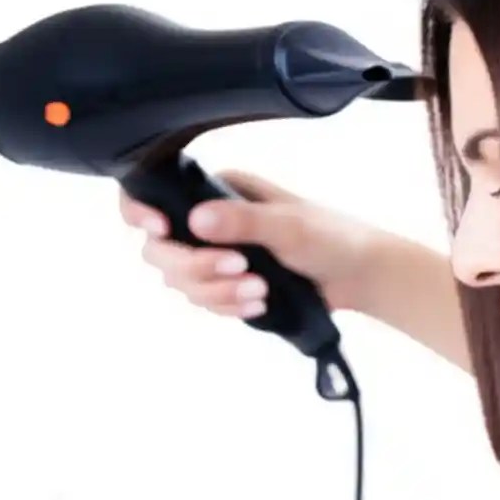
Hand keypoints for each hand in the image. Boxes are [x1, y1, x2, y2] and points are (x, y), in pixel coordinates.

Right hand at [120, 169, 380, 316]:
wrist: (359, 276)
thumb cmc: (331, 237)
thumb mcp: (290, 225)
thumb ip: (244, 221)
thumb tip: (197, 219)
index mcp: (219, 191)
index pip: (155, 194)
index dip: (141, 212)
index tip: (160, 230)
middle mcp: (208, 221)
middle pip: (160, 250)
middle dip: (196, 267)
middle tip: (240, 269)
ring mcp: (214, 255)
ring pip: (180, 282)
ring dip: (216, 292)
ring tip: (260, 291)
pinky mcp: (226, 286)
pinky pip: (203, 303)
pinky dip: (227, 307)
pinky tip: (258, 305)